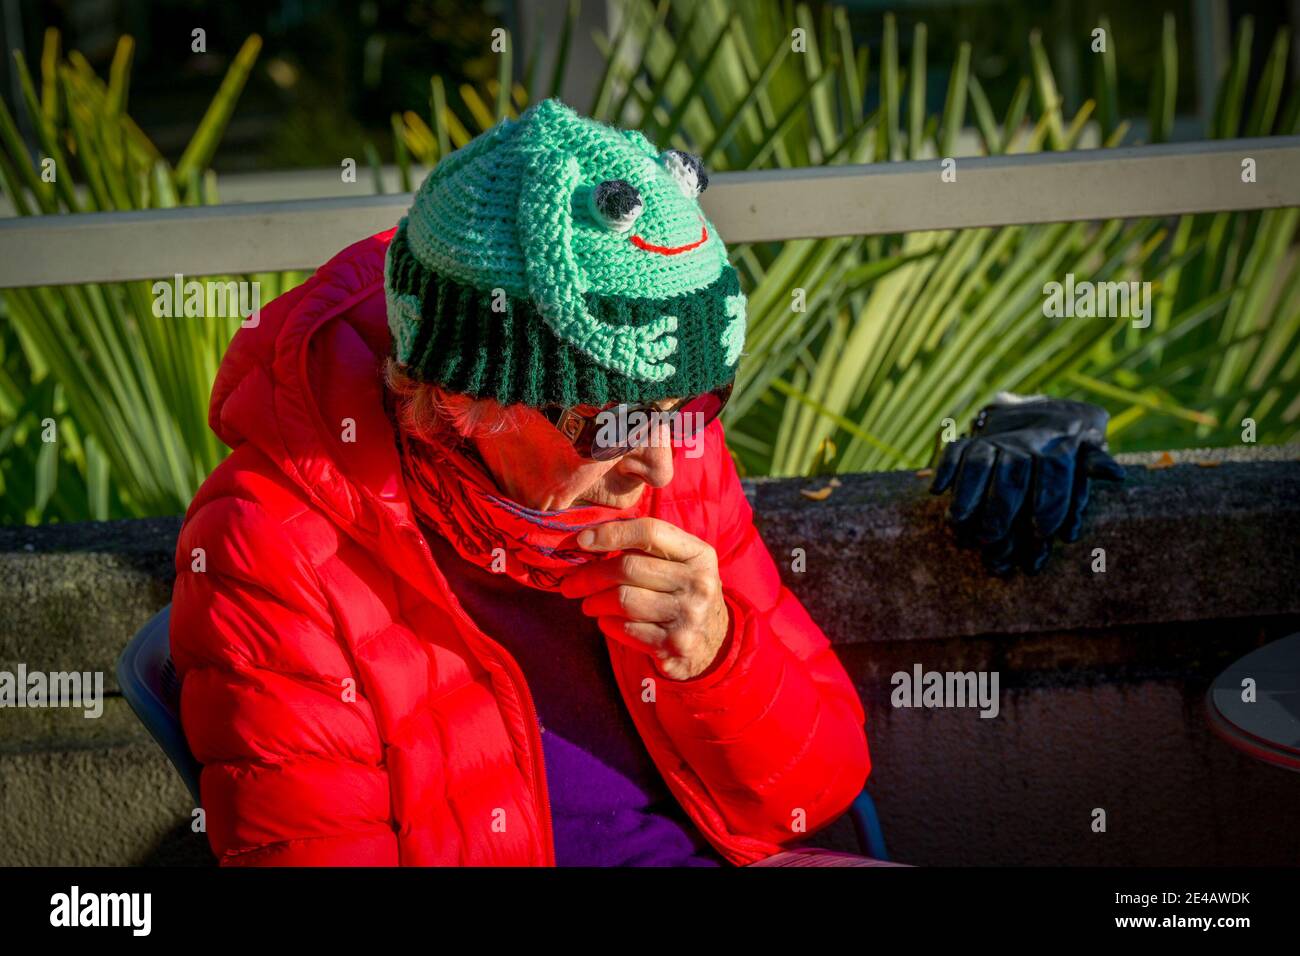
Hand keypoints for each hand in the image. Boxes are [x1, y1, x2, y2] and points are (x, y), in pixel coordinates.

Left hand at [559, 517, 730, 680]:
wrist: (714, 643)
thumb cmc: (683, 594)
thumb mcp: (680, 564)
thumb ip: (646, 547)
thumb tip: (587, 540)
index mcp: (699, 555)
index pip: (650, 531)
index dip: (611, 532)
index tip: (582, 540)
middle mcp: (699, 583)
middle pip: (628, 568)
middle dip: (590, 575)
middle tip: (570, 583)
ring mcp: (689, 616)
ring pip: (623, 601)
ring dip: (595, 602)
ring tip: (589, 604)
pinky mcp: (675, 646)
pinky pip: (626, 630)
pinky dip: (607, 624)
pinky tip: (607, 621)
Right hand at [928, 394, 1125, 574]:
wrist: (1040, 413)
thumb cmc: (1068, 448)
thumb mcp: (1088, 452)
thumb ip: (1094, 465)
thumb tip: (1115, 474)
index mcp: (1058, 443)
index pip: (1053, 468)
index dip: (1050, 500)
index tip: (1043, 532)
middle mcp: (1025, 440)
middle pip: (1012, 471)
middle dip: (1000, 508)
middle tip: (990, 539)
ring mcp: (995, 439)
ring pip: (979, 460)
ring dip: (967, 492)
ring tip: (958, 523)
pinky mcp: (971, 442)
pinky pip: (955, 450)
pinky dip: (945, 468)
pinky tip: (936, 490)